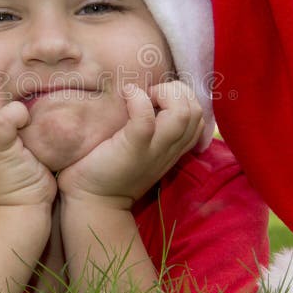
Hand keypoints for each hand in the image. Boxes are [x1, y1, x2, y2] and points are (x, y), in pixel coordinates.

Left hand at [56, 81, 204, 209]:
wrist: (93, 201)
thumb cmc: (110, 167)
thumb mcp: (141, 147)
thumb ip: (152, 126)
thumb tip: (147, 94)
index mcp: (173, 147)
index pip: (198, 115)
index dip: (183, 96)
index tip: (156, 97)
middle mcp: (170, 148)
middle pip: (196, 110)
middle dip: (176, 91)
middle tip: (150, 94)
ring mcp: (154, 150)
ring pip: (183, 113)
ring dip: (165, 93)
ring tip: (143, 94)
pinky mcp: (133, 149)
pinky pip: (146, 120)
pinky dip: (138, 100)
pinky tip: (126, 94)